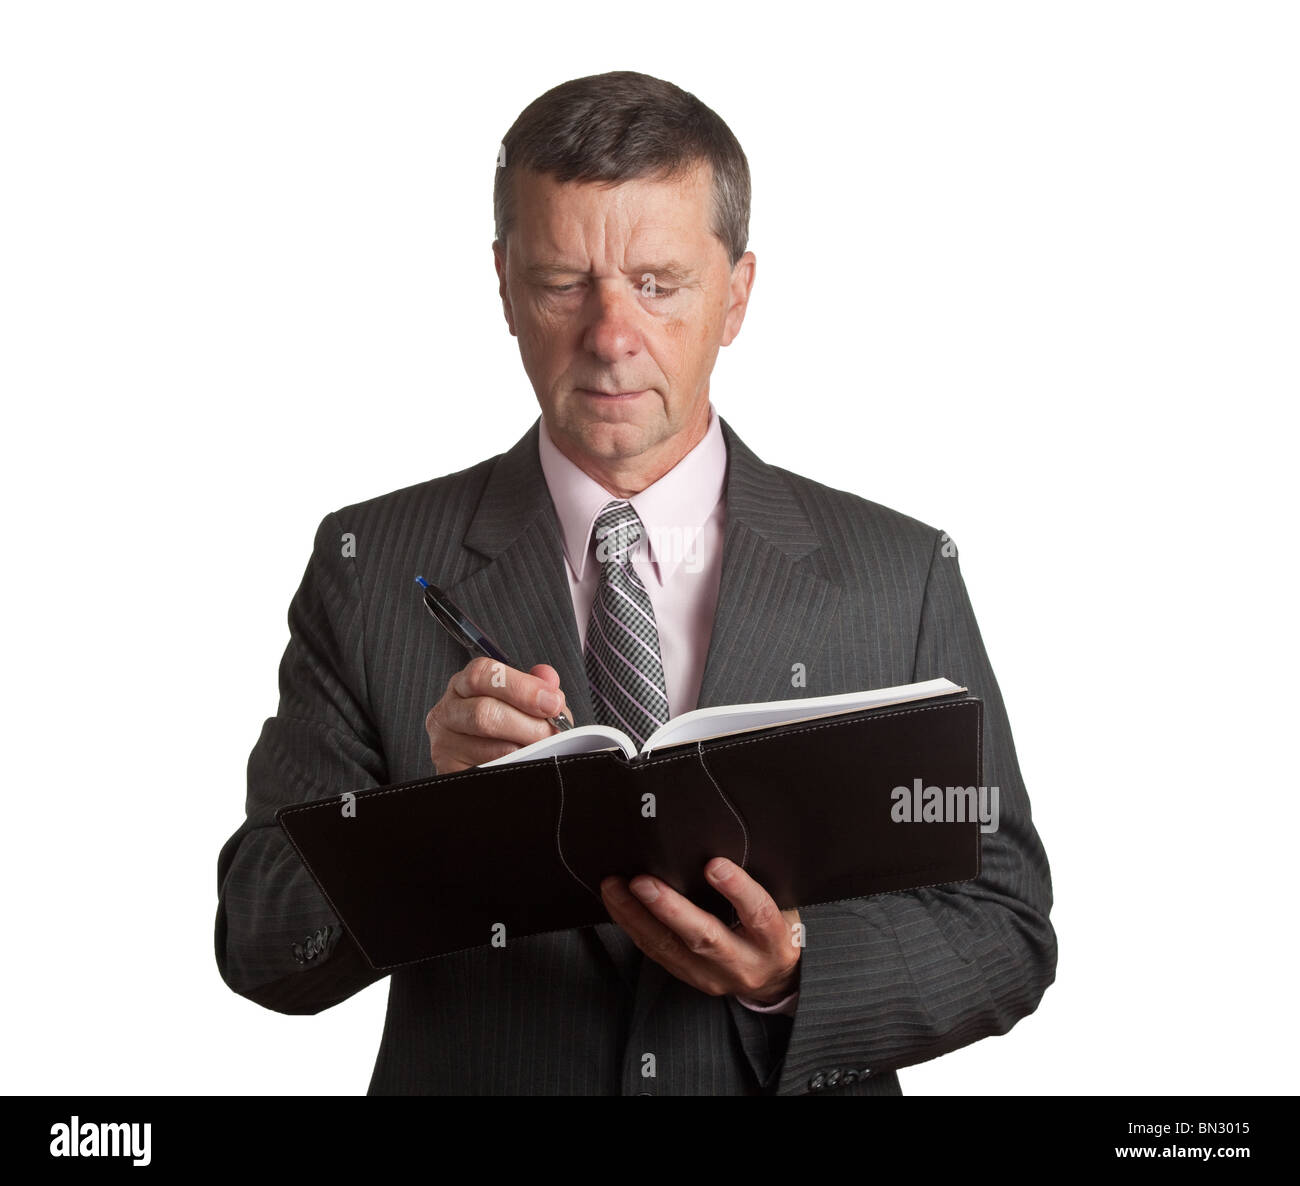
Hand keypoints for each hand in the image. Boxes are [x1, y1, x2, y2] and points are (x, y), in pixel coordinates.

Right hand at [425, 656, 572, 773]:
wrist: (493, 772)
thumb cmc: (508, 728)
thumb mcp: (524, 702)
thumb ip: (537, 688)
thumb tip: (548, 679)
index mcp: (464, 685)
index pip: (484, 674)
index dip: (522, 687)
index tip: (552, 702)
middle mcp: (448, 711)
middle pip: (484, 713)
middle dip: (528, 724)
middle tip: (552, 732)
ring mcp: (444, 745)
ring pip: (487, 747)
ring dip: (524, 749)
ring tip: (544, 750)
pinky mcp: (450, 773)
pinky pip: (487, 772)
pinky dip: (513, 769)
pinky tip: (526, 765)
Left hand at [600, 858, 801, 1003]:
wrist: (775, 981)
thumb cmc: (775, 931)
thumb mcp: (784, 908)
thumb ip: (758, 882)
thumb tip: (723, 842)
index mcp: (773, 941)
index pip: (758, 915)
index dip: (737, 889)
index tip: (713, 864)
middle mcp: (743, 963)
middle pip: (704, 938)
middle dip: (670, 909)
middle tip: (642, 881)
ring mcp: (713, 976)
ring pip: (669, 948)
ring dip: (637, 916)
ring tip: (614, 887)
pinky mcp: (689, 978)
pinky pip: (655, 953)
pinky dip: (633, 926)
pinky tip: (618, 904)